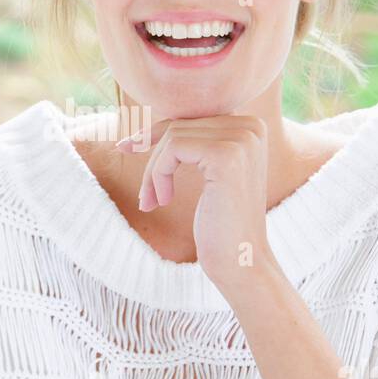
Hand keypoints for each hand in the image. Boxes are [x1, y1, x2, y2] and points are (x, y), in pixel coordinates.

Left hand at [115, 114, 278, 293]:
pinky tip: (162, 201)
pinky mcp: (225, 154)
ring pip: (172, 137)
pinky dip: (158, 174)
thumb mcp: (209, 174)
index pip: (191, 118)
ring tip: (152, 202)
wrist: (241, 260)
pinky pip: (172, 148)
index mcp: (252, 127)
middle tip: (145, 197)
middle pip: (179, 126)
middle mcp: (251, 126)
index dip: (156, 135)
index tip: (125, 147)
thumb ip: (195, 142)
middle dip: (153, 159)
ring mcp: (241, 139)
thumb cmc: (220, 223)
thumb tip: (149, 122)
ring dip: (153, 172)